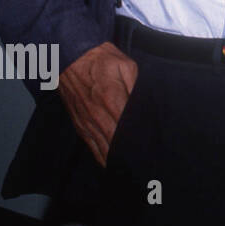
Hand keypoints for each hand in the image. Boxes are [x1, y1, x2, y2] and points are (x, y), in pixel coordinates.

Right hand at [58, 42, 138, 166]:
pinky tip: (113, 164)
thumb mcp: (126, 67)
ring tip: (134, 168)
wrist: (71, 58)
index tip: (153, 148)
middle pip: (117, 144)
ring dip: (118, 160)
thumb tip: (147, 105)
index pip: (130, 129)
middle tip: (147, 162)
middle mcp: (98, 116)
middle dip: (132, 154)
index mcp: (112, 100)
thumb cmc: (101, 60)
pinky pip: (92, 148)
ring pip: (104, 150)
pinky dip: (103, 157)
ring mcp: (87, 123)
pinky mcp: (79, 126)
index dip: (142, 140)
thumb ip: (137, 87)